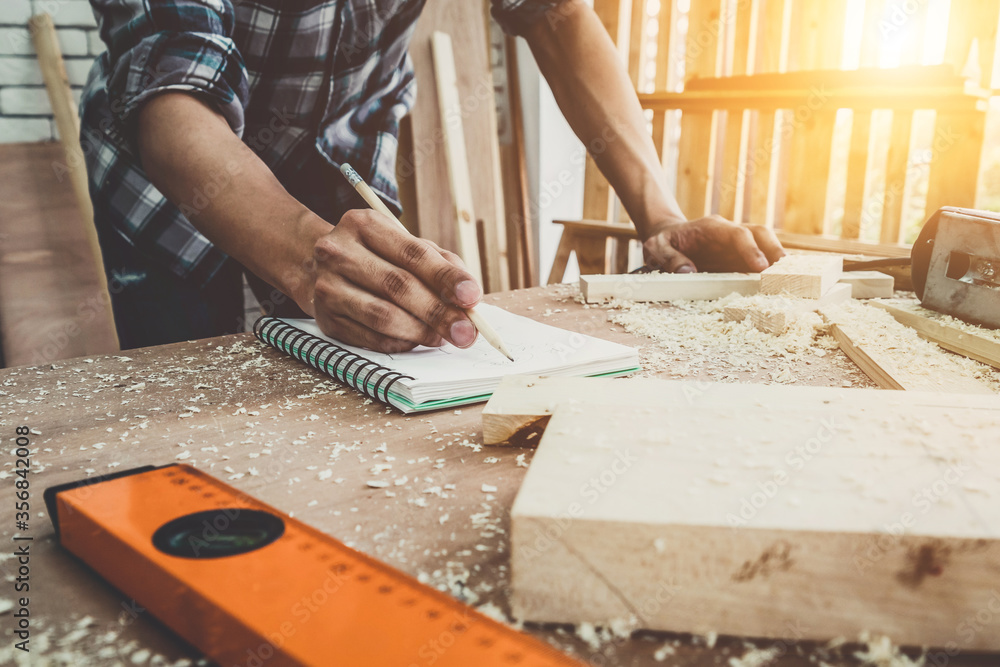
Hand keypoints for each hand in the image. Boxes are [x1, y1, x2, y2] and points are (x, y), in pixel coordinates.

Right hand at [306, 209, 480, 352]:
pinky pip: (371, 338)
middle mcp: (339, 252)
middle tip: (465, 331)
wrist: (314, 265)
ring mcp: (328, 286)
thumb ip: (438, 262)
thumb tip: (468, 295)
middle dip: (438, 312)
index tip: (471, 296)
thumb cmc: (372, 254)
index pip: (412, 253)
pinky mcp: (326, 318)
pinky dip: (400, 343)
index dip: (446, 277)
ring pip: (383, 316)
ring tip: (443, 337)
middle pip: (398, 286)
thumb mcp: (401, 243)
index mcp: (364, 225)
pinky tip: (417, 340)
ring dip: (420, 332)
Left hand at [642, 215, 785, 272]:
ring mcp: (737, 245)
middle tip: (784, 273)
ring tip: (788, 281)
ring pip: (765, 245)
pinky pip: (760, 260)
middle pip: (759, 233)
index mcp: (711, 227)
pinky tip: (778, 285)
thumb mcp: (656, 248)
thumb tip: (686, 272)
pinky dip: (770, 271)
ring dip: (777, 261)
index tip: (760, 267)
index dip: (750, 249)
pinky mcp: (739, 258)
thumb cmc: (663, 243)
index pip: (737, 233)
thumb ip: (668, 258)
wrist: (667, 239)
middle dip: (774, 250)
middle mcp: (729, 233)